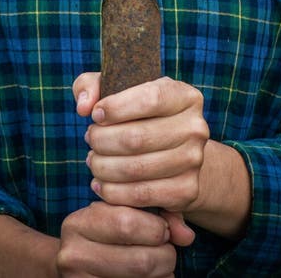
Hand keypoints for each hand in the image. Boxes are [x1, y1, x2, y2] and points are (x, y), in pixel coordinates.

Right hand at [57, 201, 177, 277]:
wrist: (75, 264)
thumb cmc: (107, 235)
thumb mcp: (124, 214)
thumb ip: (158, 215)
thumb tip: (187, 236)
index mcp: (78, 223)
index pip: (127, 222)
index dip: (157, 228)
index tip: (163, 231)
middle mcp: (73, 255)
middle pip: (140, 261)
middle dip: (165, 257)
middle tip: (166, 253)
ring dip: (163, 275)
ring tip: (160, 268)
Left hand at [73, 73, 206, 240]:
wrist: (176, 153)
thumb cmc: (140, 115)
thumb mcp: (119, 89)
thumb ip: (92, 85)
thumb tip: (84, 106)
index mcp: (185, 96)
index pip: (150, 98)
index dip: (116, 108)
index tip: (95, 114)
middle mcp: (195, 127)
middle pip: (138, 137)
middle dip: (102, 140)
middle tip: (90, 140)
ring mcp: (194, 161)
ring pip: (136, 168)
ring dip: (104, 167)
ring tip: (93, 160)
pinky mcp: (187, 190)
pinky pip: (142, 195)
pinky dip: (114, 192)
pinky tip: (101, 184)